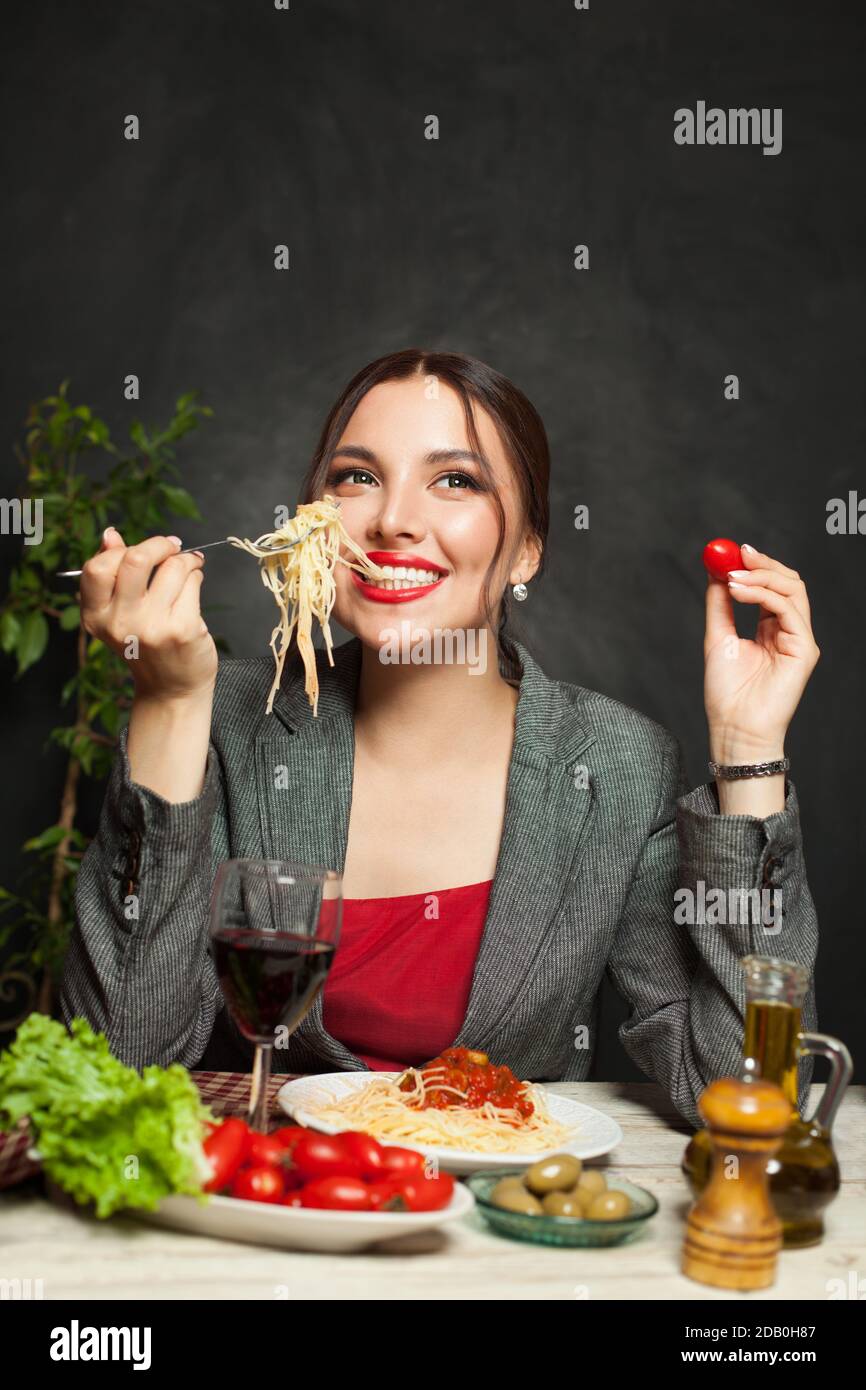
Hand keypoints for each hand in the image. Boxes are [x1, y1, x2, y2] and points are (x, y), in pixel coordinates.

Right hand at [80, 527, 217, 701]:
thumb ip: (113, 573)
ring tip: (189, 567)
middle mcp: (120, 622)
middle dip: (160, 544)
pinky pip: (192, 582)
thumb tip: (111, 535)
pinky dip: (196, 576)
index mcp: (96, 616)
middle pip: (135, 559)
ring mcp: (152, 627)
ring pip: (172, 567)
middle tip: (172, 546)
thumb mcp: (120, 613)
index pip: (96, 567)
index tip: (141, 549)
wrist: (172, 688)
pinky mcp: (181, 629)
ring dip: (185, 560)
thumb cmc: (147, 644)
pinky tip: (193, 585)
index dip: (121, 550)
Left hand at [703, 542, 819, 762]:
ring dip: (760, 578)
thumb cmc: (727, 693)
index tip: (732, 552)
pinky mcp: (804, 650)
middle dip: (763, 564)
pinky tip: (738, 593)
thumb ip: (720, 605)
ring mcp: (799, 640)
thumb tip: (716, 572)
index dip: (756, 566)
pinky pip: (788, 610)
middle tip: (737, 554)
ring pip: (792, 591)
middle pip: (789, 583)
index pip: (773, 586)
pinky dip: (763, 595)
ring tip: (731, 579)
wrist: (733, 728)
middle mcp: (789, 631)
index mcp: (771, 629)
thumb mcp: (717, 638)